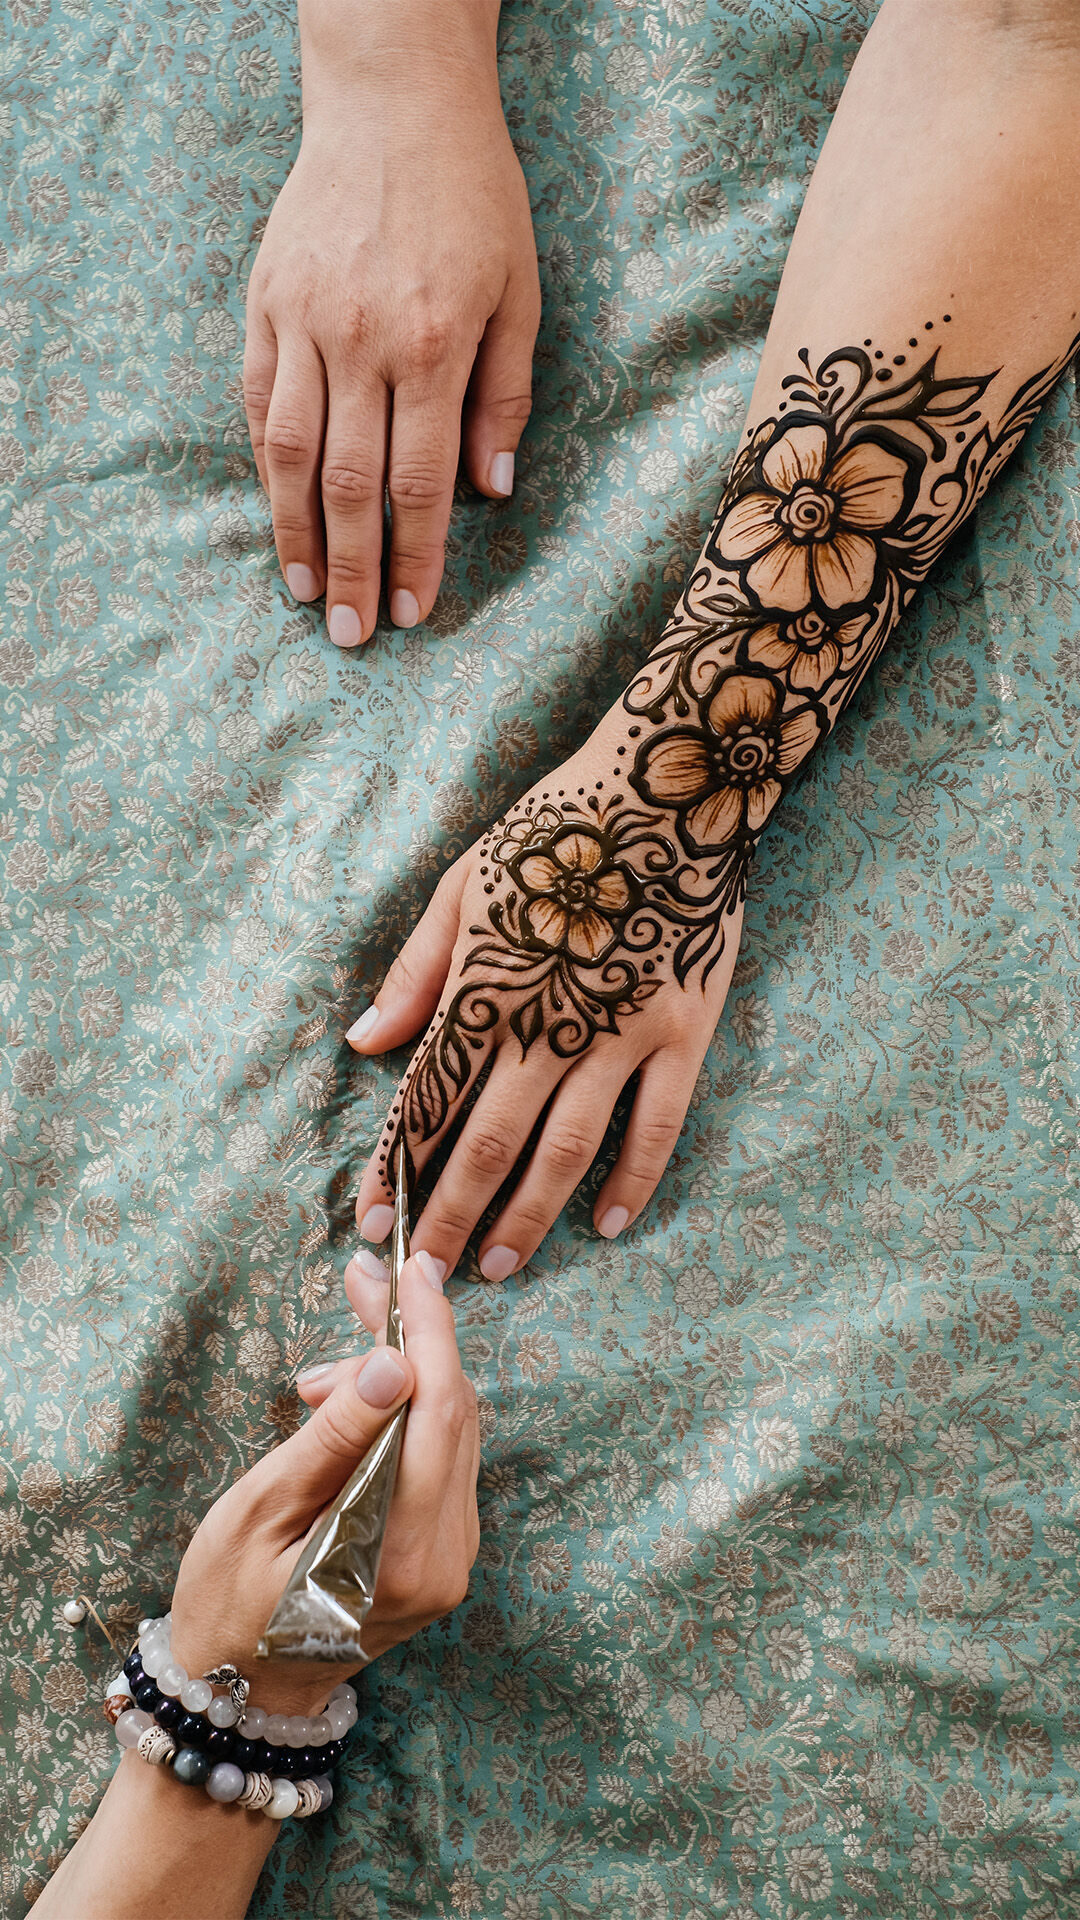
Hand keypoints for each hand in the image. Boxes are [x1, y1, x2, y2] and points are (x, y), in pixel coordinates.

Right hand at [169, 1251, 478, 1712]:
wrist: (238, 1695)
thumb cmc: (229, 1605)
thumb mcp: (260, 1514)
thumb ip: (332, 1439)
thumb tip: (392, 1363)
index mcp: (404, 1554)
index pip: (440, 1413)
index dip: (430, 1332)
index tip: (409, 1269)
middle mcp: (448, 1557)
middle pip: (455, 1412)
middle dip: (412, 1338)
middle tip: (359, 1286)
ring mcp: (454, 1557)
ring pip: (452, 1428)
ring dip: (401, 1376)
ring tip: (318, 1383)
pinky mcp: (445, 1550)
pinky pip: (441, 1457)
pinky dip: (403, 1415)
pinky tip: (348, 1411)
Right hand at [243, 0, 539, 645]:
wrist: (395, 103)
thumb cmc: (475, 201)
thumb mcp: (521, 294)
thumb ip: (505, 396)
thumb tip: (491, 492)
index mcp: (433, 345)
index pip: (420, 482)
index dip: (416, 558)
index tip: (412, 612)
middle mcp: (361, 340)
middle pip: (353, 484)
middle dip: (355, 568)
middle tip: (352, 637)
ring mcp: (304, 320)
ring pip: (290, 451)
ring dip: (297, 532)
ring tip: (306, 592)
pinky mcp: (266, 302)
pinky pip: (258, 399)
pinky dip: (266, 460)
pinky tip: (278, 509)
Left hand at [348, 710, 745, 1280]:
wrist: (668, 788)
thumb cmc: (556, 831)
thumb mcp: (465, 886)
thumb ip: (415, 973)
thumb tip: (362, 1043)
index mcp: (485, 988)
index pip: (429, 1098)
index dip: (395, 1167)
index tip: (370, 1221)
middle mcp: (547, 1023)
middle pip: (489, 1142)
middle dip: (449, 1215)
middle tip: (428, 1276)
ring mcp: (621, 1034)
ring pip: (566, 1149)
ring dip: (528, 1215)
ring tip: (499, 1265)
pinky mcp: (683, 1033)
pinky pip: (656, 1125)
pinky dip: (632, 1181)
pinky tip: (607, 1224)